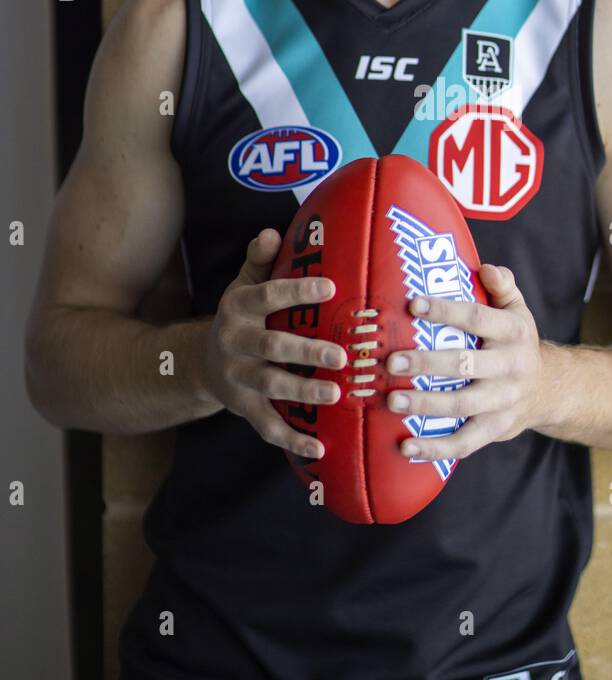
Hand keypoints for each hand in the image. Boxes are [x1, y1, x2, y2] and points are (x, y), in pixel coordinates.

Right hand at [202, 228, 346, 459]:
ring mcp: (239, 378)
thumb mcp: (242, 286)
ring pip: (270, 386)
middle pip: (271, 346)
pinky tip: (320, 447)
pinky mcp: (244, 408)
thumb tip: (272, 232)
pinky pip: (268, 426)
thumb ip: (259, 261)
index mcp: (239, 308)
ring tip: (336, 393)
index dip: (298, 291)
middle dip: (306, 351)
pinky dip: (293, 439)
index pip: (268, 296)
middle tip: (342, 354)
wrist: (200, 364)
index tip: (331, 286)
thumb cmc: (241, 318)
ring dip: (303, 392)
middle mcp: (236, 343)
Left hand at [383, 263, 549, 462]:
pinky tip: (406, 447)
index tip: (412, 304)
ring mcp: (503, 401)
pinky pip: (464, 443)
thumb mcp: (517, 310)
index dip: (445, 311)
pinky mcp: (495, 430)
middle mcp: (510, 367)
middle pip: (465, 364)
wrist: (549, 390)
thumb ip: (502, 285)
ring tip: (391, 400)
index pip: (476, 318)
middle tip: (391, 361)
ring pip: (461, 405)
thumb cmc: (517, 343)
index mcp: (513, 332)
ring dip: (425, 404)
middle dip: (426, 363)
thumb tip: (485, 267)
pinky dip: (435, 449)